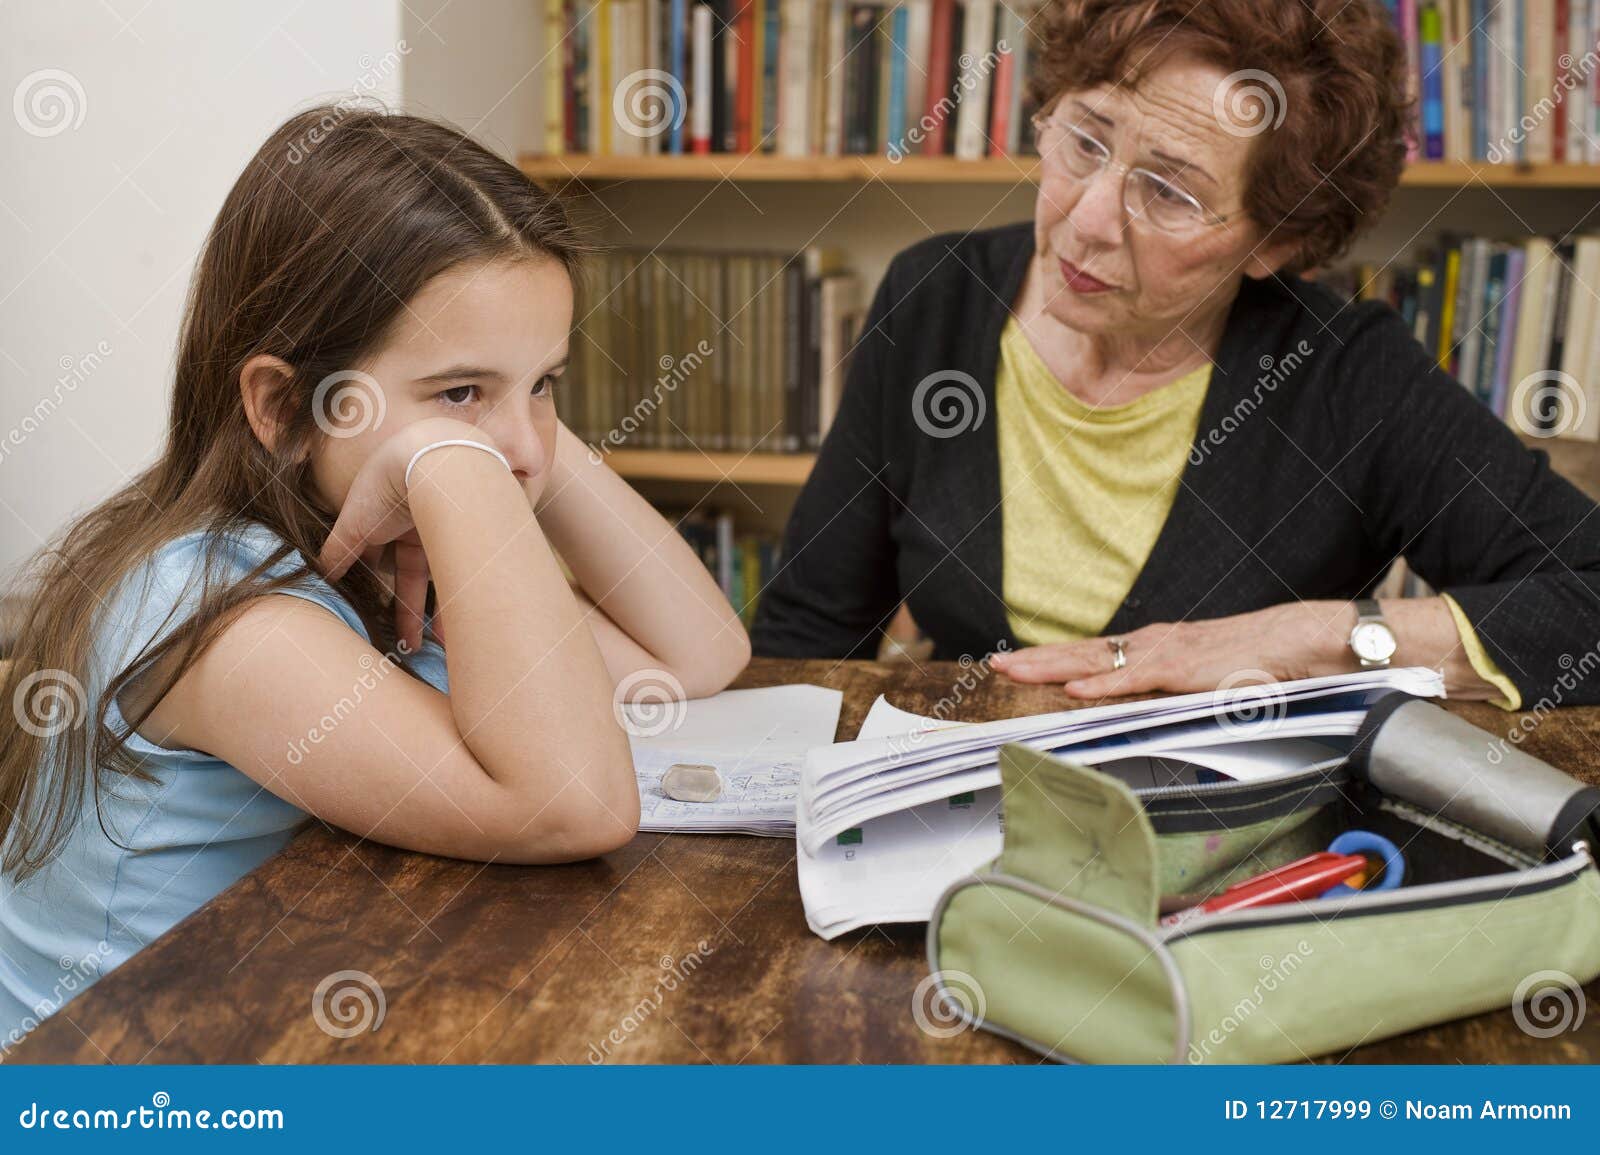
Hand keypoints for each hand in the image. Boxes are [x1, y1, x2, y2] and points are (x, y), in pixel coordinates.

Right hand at [317, 417, 501, 653]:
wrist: (434, 455)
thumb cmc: (386, 483)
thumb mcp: (355, 522)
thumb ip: (339, 551)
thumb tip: (322, 577)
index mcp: (384, 517)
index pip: (377, 561)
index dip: (374, 591)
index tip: (373, 621)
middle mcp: (415, 523)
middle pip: (411, 576)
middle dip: (410, 612)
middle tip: (411, 647)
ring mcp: (442, 529)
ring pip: (439, 579)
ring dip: (439, 614)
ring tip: (441, 649)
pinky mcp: (466, 535)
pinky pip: (461, 576)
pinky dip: (460, 601)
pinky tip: (461, 629)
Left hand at [987, 602, 1353, 698]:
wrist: (1294, 643)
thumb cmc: (1252, 664)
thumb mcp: (1198, 682)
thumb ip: (1166, 695)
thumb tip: (1139, 714)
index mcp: (1150, 648)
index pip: (1090, 655)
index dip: (1051, 659)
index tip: (1016, 664)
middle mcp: (1148, 645)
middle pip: (1079, 654)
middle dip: (1034, 659)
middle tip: (994, 665)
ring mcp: (1163, 654)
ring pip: (1095, 662)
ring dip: (1051, 667)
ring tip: (1015, 670)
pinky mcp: (1182, 669)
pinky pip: (1133, 680)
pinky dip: (1101, 687)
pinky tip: (1074, 693)